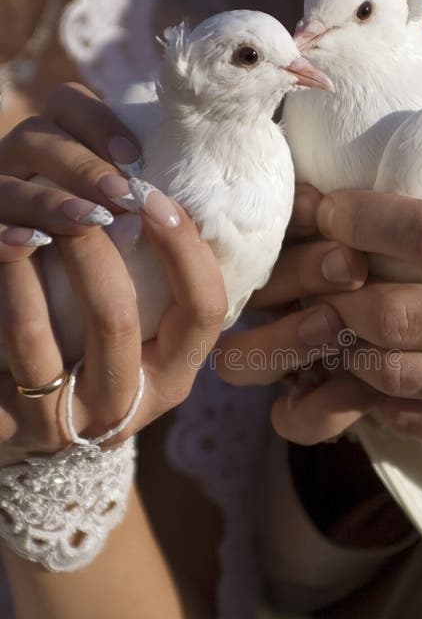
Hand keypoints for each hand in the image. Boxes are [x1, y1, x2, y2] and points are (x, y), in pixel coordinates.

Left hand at [0, 83, 225, 464]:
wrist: (40, 419)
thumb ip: (166, 284)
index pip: (205, 310)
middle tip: (72, 199)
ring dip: (23, 258)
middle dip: (89, 245)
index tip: (153, 196)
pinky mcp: (11, 423)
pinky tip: (2, 246)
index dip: (185, 250)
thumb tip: (174, 197)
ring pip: (35, 331)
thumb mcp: (148, 331)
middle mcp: (126, 405)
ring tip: (23, 218)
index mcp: (174, 375)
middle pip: (115, 319)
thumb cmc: (103, 354)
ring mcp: (63, 420)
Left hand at [219, 79, 421, 453]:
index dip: (365, 220)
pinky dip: (378, 397)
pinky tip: (365, 372)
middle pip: (400, 313)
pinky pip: (420, 419)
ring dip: (349, 348)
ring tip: (330, 322)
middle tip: (313, 273)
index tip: (327, 210)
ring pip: (399, 375)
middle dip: (339, 293)